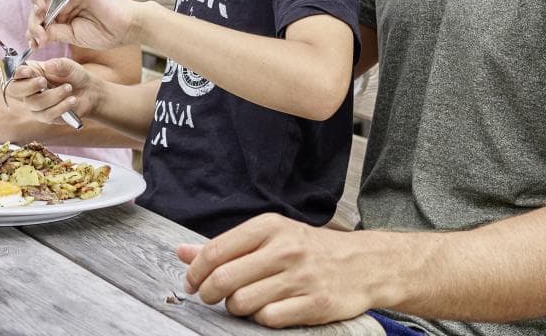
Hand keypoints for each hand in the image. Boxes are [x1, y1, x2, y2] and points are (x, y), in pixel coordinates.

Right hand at [7, 58, 98, 122]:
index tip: (29, 71)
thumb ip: (59, 64)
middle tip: (43, 81)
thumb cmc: (74, 75)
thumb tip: (49, 65)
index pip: (15, 74)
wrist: (89, 91)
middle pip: (16, 91)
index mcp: (30, 73)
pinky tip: (72, 100)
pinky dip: (61, 107)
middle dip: (29, 86)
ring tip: (68, 88)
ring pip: (35, 104)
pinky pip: (48, 115)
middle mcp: (29, 89)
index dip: (18, 73)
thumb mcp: (69, 66)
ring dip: (53, 96)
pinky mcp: (46, 117)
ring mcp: (36, 105)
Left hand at [27, 0, 140, 50]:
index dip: (33, 29)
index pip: (41, 19)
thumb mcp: (73, 36)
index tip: (33, 43)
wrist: (126, 27)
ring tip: (40, 13)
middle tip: (38, 34)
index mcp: (64, 16)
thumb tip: (35, 36)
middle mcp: (65, 2)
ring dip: (36, 0)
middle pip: (40, 4)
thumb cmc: (104, 33)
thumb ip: (54, 32)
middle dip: (34, 20)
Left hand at [178, 214, 373, 327]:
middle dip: (210, 293)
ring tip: (243, 302)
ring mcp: (301, 277)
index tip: (193, 283)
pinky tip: (267, 310)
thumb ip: (225, 246)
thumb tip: (182, 252)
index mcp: (270, 227)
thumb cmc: (310, 249)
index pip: (216, 251)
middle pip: (224, 279)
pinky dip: (261, 319)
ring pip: (243, 302)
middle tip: (211, 297)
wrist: (363, 263)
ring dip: (235, 308)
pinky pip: (269, 319)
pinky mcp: (314, 304)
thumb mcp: (270, 236)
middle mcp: (285, 249)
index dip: (196, 272)